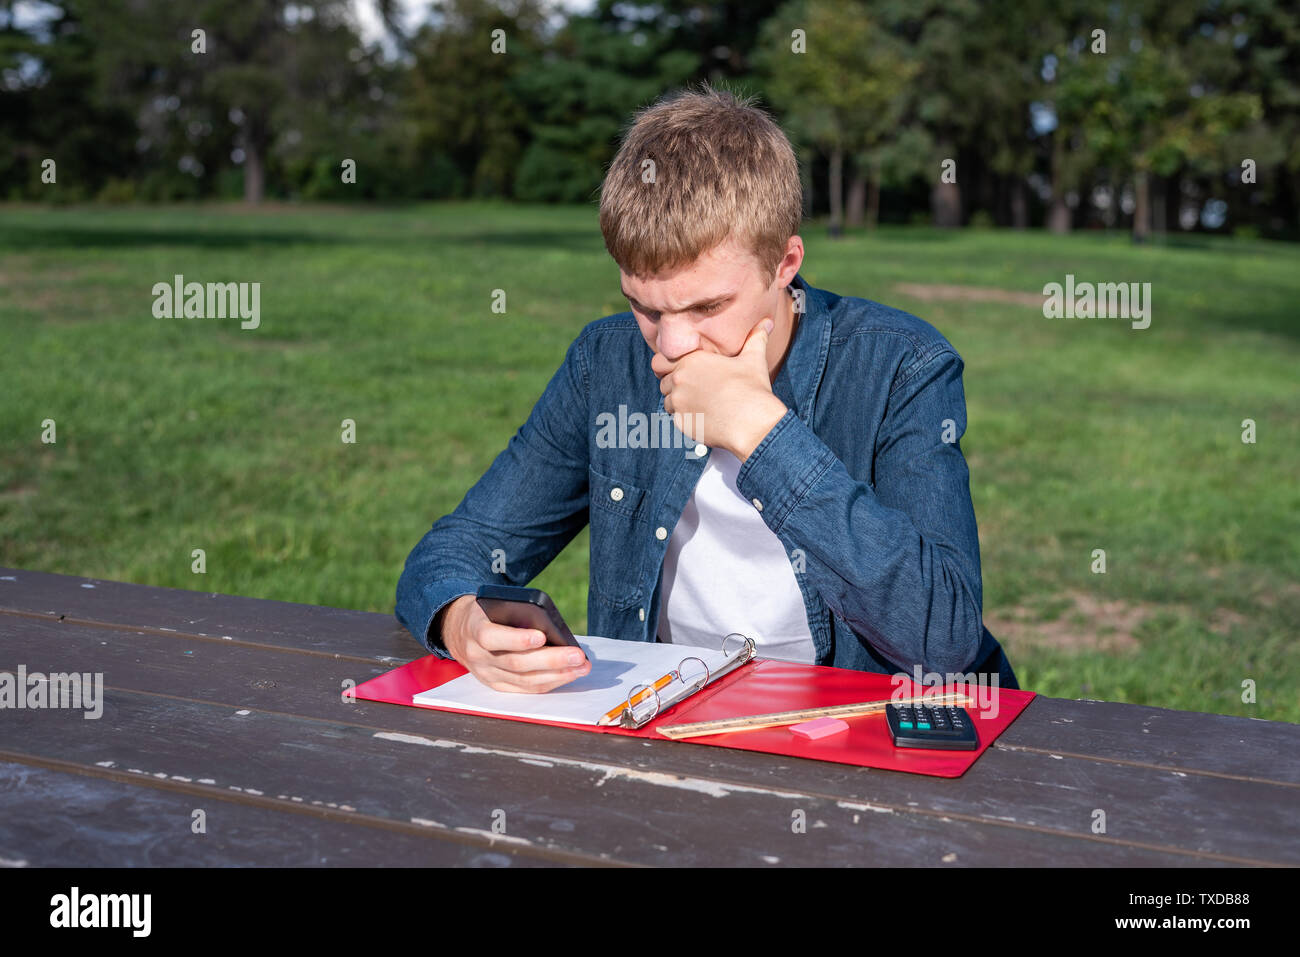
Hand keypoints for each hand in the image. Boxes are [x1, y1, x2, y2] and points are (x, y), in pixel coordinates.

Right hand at [436, 594, 590, 692]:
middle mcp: (478, 656)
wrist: (460, 631)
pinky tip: (569, 674)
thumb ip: (515, 613)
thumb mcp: (494, 604)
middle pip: (516, 663)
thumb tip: (552, 628)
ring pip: (524, 680)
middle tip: (577, 655)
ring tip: (581, 666)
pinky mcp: (497, 685)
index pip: (492, 638)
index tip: (542, 636)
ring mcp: (487, 674)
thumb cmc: (488, 613)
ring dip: (557, 675)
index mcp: (474, 629)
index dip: (517, 639)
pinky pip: (526, 689)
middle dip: (551, 660)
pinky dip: (550, 682)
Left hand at [652, 318, 787, 461]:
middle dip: (675, 386)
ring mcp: (678, 403)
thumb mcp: (754, 358)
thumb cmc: (752, 388)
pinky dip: (687, 419)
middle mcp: (679, 379)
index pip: (660, 361)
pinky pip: (676, 420)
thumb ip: (756, 338)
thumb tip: (767, 323)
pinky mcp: (681, 422)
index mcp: (691, 360)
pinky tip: (704, 418)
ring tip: (700, 404)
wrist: (752, 422)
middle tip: (693, 390)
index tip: (682, 373)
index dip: (668, 367)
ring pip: (668, 402)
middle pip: (664, 382)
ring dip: (679, 403)